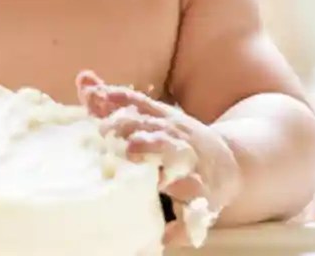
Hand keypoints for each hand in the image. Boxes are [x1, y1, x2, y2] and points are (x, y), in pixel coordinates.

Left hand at [76, 70, 240, 246]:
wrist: (231, 163)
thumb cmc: (175, 141)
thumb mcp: (151, 118)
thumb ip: (115, 102)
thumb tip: (83, 78)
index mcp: (166, 122)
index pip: (142, 108)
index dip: (121, 103)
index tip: (98, 103)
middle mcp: (181, 144)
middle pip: (163, 139)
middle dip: (146, 141)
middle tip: (127, 147)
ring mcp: (194, 174)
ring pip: (182, 175)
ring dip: (168, 179)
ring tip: (154, 181)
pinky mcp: (202, 203)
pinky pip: (191, 217)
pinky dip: (179, 228)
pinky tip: (163, 236)